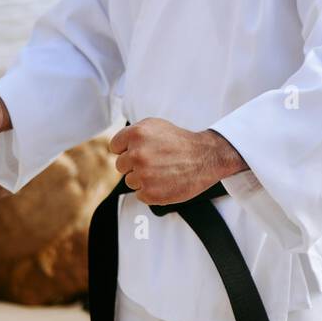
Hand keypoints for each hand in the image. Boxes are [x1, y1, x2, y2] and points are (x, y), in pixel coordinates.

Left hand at [108, 118, 243, 204]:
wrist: (207, 158)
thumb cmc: (181, 142)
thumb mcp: (157, 126)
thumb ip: (133, 134)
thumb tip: (117, 148)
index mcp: (137, 134)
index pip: (115, 147)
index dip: (127, 149)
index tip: (141, 151)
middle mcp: (137, 154)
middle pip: (121, 165)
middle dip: (134, 165)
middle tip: (155, 162)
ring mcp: (143, 175)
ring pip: (130, 181)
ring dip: (143, 179)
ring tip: (163, 172)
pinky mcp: (150, 193)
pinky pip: (139, 194)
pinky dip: (151, 191)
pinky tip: (165, 182)